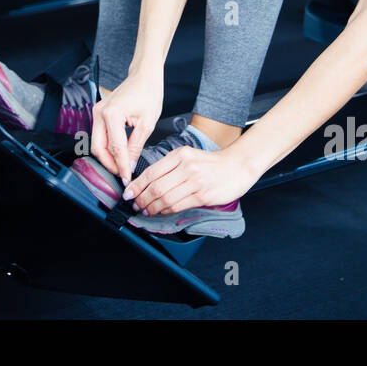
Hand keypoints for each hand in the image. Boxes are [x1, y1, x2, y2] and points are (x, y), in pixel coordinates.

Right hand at [89, 70, 163, 184]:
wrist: (144, 76)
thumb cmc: (149, 93)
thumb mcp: (147, 123)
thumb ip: (136, 146)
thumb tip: (130, 164)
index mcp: (112, 114)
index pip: (115, 148)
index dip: (121, 166)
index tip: (127, 178)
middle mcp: (100, 113)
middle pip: (98, 149)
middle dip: (110, 164)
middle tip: (124, 174)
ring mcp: (97, 112)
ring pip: (97, 143)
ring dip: (108, 156)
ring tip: (123, 165)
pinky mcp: (99, 113)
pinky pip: (100, 135)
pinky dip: (108, 147)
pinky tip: (120, 153)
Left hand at [123, 143, 258, 215]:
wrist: (238, 165)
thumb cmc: (212, 163)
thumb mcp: (189, 156)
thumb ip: (170, 166)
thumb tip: (148, 182)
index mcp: (180, 155)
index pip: (151, 172)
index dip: (137, 185)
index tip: (128, 193)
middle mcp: (186, 166)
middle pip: (156, 186)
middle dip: (141, 199)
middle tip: (134, 205)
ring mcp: (195, 181)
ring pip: (165, 198)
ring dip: (151, 207)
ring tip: (145, 210)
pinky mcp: (203, 195)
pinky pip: (178, 205)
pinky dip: (165, 210)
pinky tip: (161, 211)